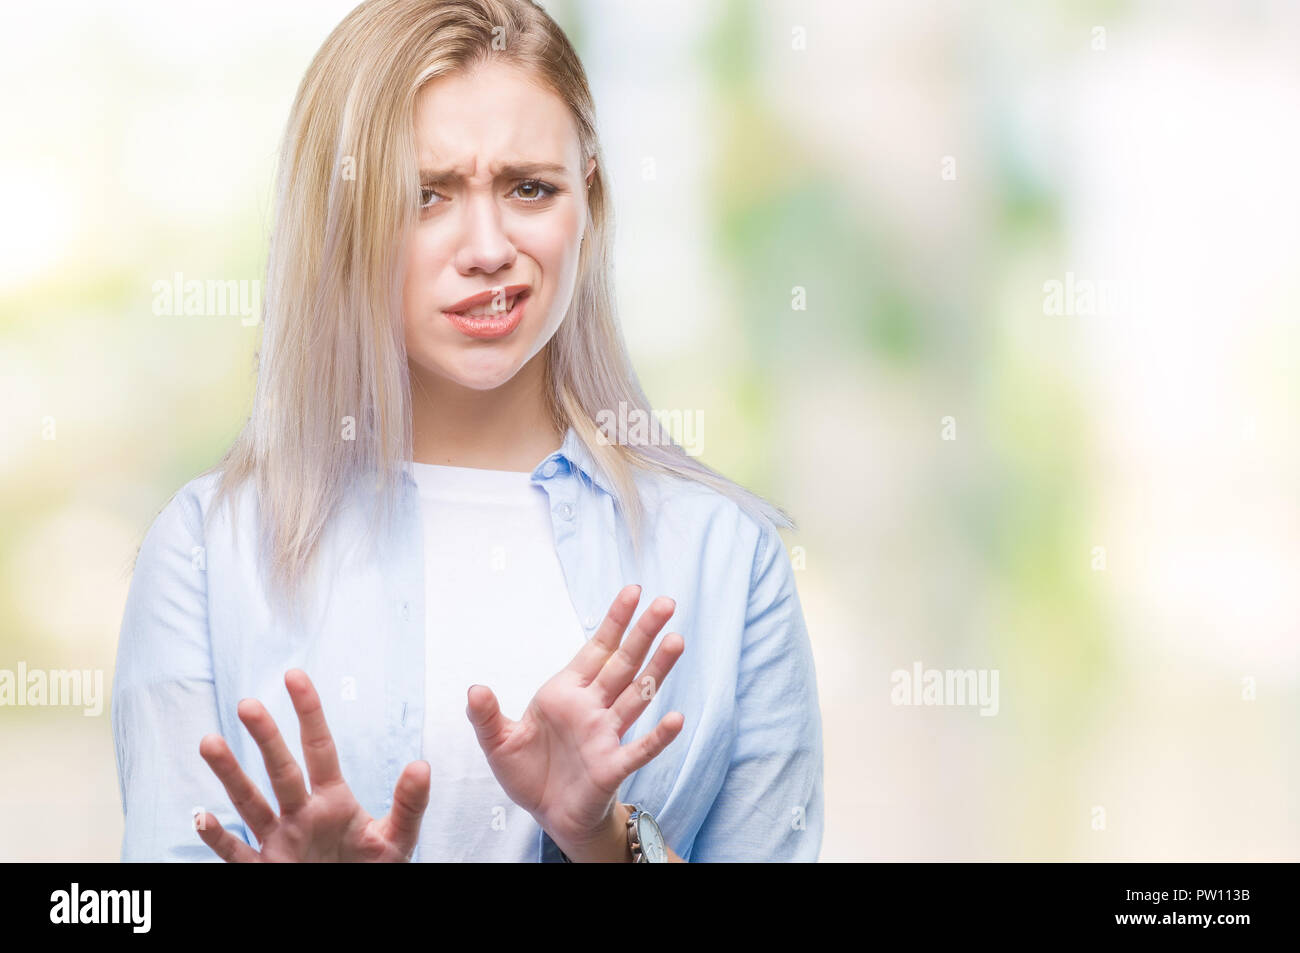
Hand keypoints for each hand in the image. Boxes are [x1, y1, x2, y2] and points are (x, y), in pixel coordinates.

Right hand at [195, 668, 429, 861]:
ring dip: (230, 775)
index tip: (294, 675)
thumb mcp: (397, 838)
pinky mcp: (265, 871)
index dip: (309, 712)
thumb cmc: (373, 870)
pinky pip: (237, 854)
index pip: (319, 748)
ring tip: (210, 742)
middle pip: (281, 769)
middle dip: (266, 737)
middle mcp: (301, 814)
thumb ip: (409, 804)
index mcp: (332, 800)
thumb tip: (422, 765)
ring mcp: (280, 841)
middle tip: (249, 704)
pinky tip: (202, 816)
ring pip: (250, 804)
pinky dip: (218, 838)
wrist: (357, 902)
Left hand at [465, 584, 684, 857]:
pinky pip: (639, 749)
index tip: (633, 591)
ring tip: (676, 641)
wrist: (549, 816)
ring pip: (637, 696)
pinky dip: (657, 736)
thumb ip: (485, 716)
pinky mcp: (612, 766)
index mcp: (567, 693)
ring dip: (656, 670)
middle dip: (644, 633)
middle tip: (666, 603)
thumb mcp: (497, 743)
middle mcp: (593, 708)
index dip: (615, 621)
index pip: (596, 649)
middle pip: (624, 663)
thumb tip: (475, 688)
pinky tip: (675, 719)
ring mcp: (606, 735)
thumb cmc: (530, 773)